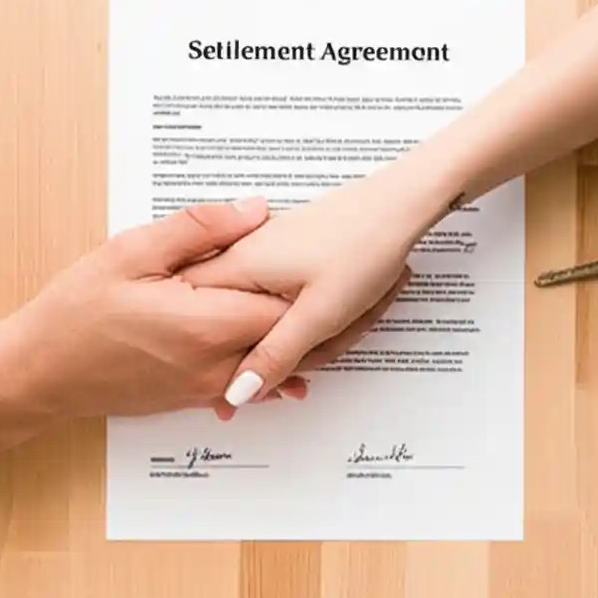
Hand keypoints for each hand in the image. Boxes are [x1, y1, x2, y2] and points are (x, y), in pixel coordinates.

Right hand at [0, 198, 307, 456]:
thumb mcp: (132, 252)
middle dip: (309, 310)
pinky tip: (269, 333)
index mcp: (207, 325)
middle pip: (290, 341)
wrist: (39, 373)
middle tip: (323, 276)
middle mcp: (216, 365)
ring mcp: (207, 388)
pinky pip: (250, 381)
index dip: (309, 281)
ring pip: (274, 365)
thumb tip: (254, 210)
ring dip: (290, 337)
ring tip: (308, 305)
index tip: (319, 255)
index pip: (289, 307)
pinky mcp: (195, 397)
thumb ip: (200, 229)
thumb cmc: (75, 312)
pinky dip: (266, 358)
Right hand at [182, 170, 447, 412]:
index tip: (243, 392)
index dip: (218, 363)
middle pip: (232, 323)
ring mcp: (262, 252)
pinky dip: (305, 318)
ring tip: (347, 322)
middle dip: (271, 356)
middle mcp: (242, 256)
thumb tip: (239, 391)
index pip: (199, 321)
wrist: (398, 204)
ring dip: (300, 337)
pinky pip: (278, 299)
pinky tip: (339, 315)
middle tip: (302, 375)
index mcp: (237, 267)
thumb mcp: (318, 314)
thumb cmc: (363, 245)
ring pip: (260, 315)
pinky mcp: (283, 253)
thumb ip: (274, 354)